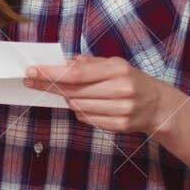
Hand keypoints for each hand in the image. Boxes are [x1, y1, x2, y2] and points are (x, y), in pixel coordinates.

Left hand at [22, 54, 181, 135]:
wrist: (158, 105)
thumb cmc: (130, 80)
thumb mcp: (113, 65)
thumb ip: (88, 64)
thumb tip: (62, 64)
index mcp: (118, 69)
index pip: (76, 74)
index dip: (51, 74)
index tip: (32, 71)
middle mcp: (121, 89)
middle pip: (73, 91)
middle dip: (49, 86)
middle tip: (32, 81)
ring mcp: (121, 110)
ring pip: (77, 106)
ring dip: (68, 99)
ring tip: (71, 92)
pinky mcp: (119, 125)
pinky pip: (86, 119)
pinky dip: (80, 111)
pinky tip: (86, 104)